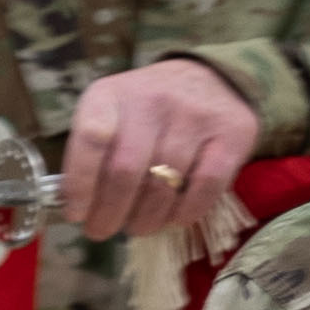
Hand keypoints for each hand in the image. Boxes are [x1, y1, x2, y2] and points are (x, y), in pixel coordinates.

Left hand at [61, 59, 262, 240]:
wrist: (213, 77)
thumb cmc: (150, 109)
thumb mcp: (113, 113)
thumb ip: (95, 153)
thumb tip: (79, 208)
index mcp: (113, 93)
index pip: (91, 137)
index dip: (81, 182)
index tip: (77, 213)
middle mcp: (153, 99)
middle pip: (126, 169)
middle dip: (110, 211)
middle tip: (102, 231)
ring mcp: (195, 116)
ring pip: (164, 183)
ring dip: (146, 218)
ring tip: (138, 227)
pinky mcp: (232, 134)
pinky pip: (205, 186)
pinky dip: (186, 213)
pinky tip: (174, 219)